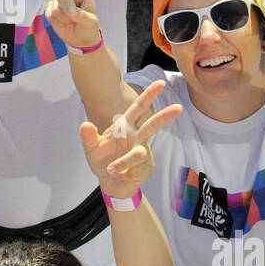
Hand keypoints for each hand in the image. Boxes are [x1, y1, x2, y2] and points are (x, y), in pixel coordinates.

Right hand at [45, 0, 101, 50]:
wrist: (80, 39)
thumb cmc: (88, 27)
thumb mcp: (90, 22)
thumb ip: (80, 15)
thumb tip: (68, 9)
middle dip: (67, 10)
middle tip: (75, 18)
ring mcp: (59, 1)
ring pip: (55, 6)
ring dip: (63, 18)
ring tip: (70, 21)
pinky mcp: (50, 8)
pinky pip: (49, 13)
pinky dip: (56, 21)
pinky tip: (63, 22)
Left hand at [81, 79, 181, 200]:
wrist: (109, 182)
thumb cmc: (102, 160)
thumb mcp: (91, 148)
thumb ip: (89, 136)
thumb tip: (84, 125)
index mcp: (125, 127)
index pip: (138, 108)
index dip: (149, 95)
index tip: (160, 83)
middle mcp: (137, 137)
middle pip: (153, 125)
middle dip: (165, 116)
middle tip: (179, 107)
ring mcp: (144, 152)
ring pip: (138, 153)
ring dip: (122, 162)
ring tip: (111, 168)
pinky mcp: (147, 167)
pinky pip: (136, 170)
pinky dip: (123, 174)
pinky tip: (120, 175)